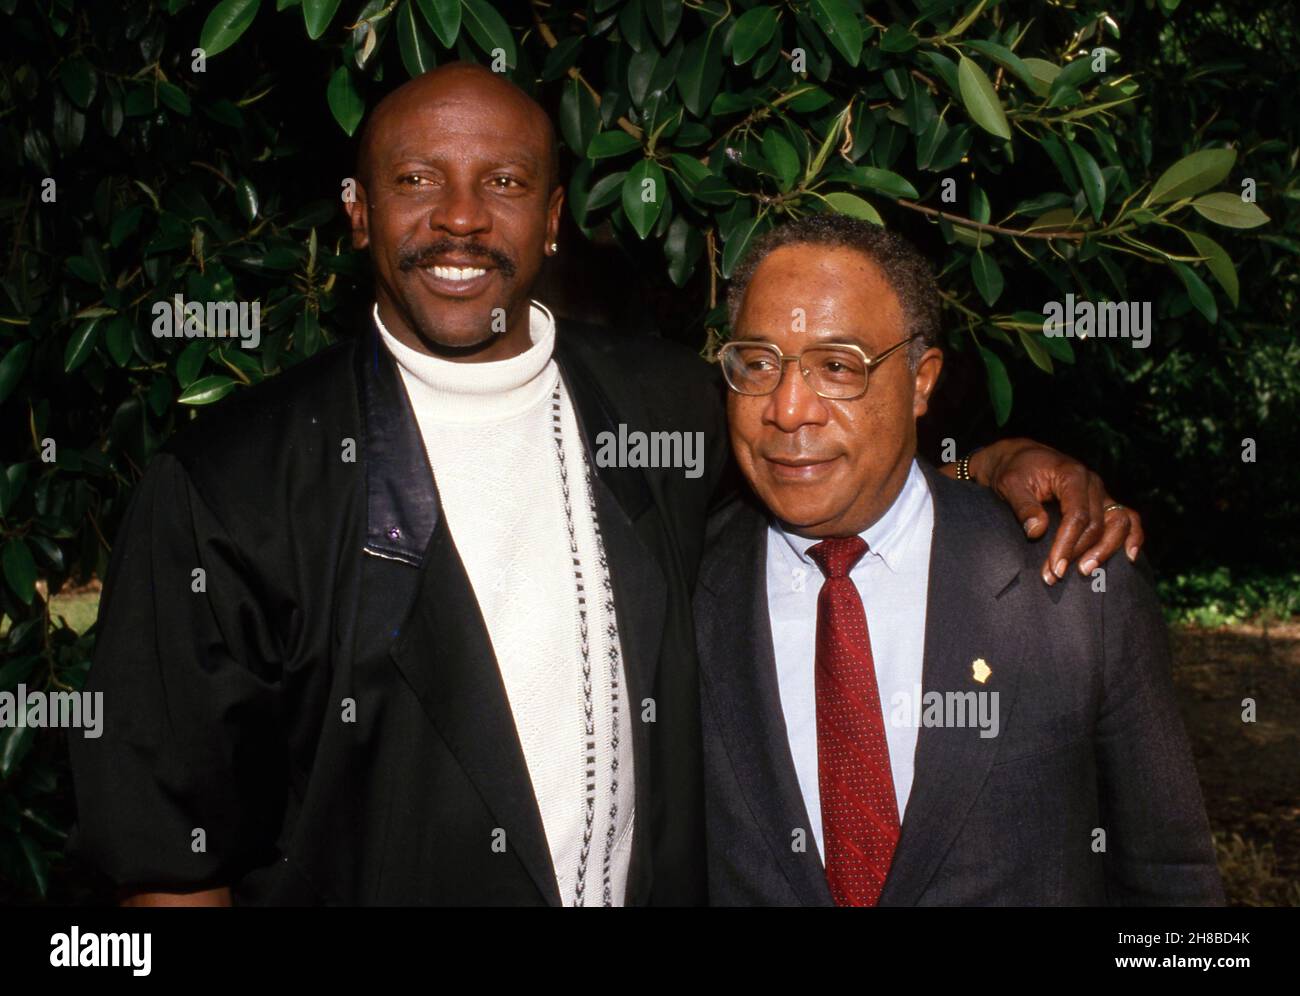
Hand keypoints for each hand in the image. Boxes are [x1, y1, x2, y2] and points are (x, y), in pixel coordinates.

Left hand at [963, 438, 1144, 584]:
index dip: (1067, 544)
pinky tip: (1129, 557)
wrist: (1021, 457)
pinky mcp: (1104, 503)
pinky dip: (1132, 537)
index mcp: (1072, 475)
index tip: (1054, 568)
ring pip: (1118, 523)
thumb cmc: (1015, 471)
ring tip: (1085, 572)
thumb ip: (1023, 506)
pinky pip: (1128, 518)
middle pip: (1097, 524)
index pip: (1077, 515)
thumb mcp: (1010, 484)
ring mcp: (1101, 493)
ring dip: (1105, 551)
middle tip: (1055, 576)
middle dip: (1077, 553)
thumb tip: (1036, 531)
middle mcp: (1092, 484)